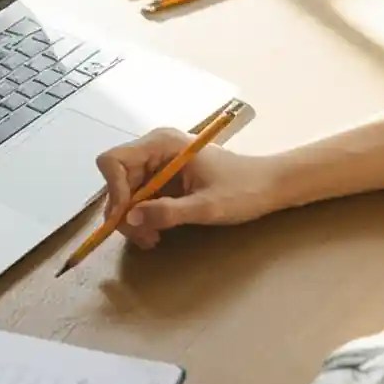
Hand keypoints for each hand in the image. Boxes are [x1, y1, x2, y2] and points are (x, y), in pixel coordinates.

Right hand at [96, 128, 286, 248]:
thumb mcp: (207, 206)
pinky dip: (143, 217)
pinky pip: (140, 198)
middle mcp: (155, 149)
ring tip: (152, 239)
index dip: (114, 190)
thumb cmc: (244, 190)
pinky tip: (157, 232)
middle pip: (117, 180)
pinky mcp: (164, 179)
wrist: (270, 185)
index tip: (127, 217)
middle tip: (144, 238)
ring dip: (132, 219)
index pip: (113, 161)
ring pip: (126, 193)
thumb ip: (169, 212)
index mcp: (162, 143)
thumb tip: (130, 218)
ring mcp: (158, 164)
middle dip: (124, 212)